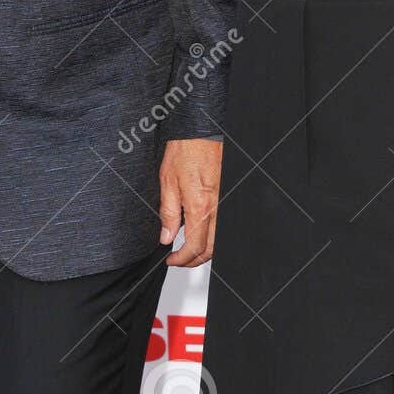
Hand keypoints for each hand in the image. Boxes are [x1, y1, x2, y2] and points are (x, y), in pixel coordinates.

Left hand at [159, 137, 221, 265]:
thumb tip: (166, 237)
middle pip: (211, 249)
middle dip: (194, 260)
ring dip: (204, 249)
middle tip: (179, 259)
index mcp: (200, 206)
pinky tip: (199, 231)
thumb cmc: (186, 151)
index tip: (171, 259)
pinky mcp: (227, 197)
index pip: (195, 247)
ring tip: (188, 248)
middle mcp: (217, 208)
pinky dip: (212, 234)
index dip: (182, 259)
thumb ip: (168, 213)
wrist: (202, 133)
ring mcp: (225, 203)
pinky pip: (222, 224)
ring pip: (219, 239)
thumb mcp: (167, 183)